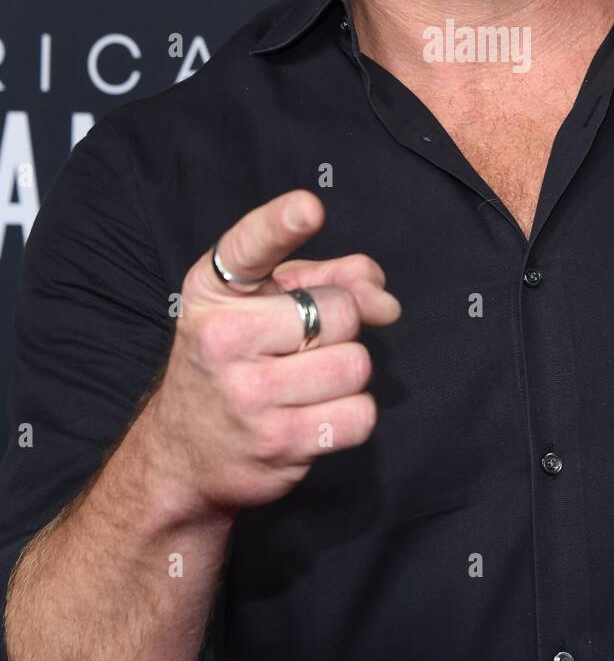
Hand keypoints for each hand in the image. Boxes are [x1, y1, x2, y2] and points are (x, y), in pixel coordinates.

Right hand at [145, 189, 399, 517]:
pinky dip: (350, 416)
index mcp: (214, 291)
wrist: (182, 451)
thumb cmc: (235, 359)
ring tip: (309, 382)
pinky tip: (315, 415)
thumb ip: (327, 277)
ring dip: (347, 374)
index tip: (307, 209)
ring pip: (355, 365)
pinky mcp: (276, 444)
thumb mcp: (263, 302)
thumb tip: (384, 300)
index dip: (280, 224)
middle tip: (306, 344)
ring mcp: (248, 395)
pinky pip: (359, 416)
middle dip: (341, 326)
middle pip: (340, 311)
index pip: (248, 247)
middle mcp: (222, 338)